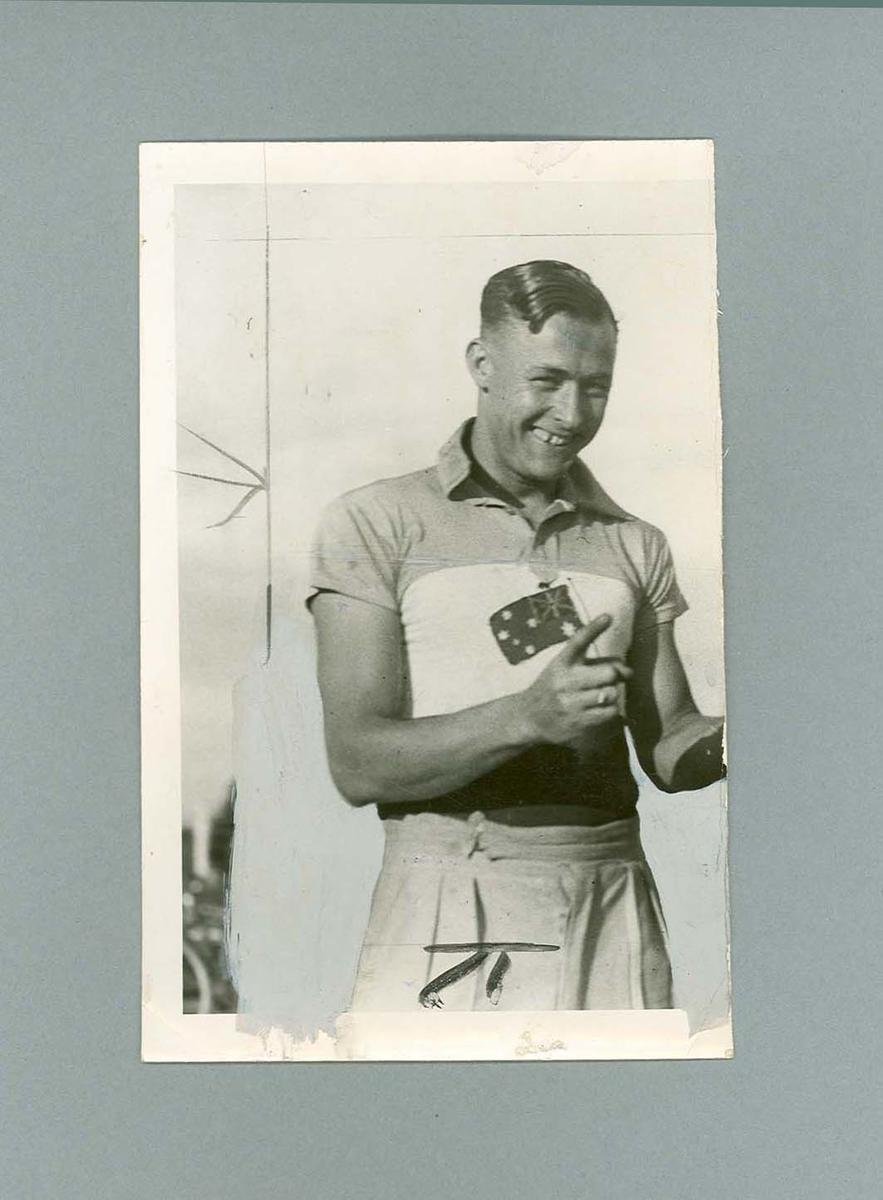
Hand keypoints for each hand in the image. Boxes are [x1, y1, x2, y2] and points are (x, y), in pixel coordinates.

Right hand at [517, 614, 632, 744]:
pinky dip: (610, 710)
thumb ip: (597, 664)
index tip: (608, 616)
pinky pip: (609, 713)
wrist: (529, 717)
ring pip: (611, 694)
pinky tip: (598, 709)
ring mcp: (570, 703)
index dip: (593, 629)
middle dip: (614, 676)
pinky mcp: (577, 722)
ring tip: (601, 696)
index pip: (578, 642)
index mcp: (561, 662)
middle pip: (608, 673)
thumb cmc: (556, 687)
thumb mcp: (566, 669)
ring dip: (612, 694)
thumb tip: (628, 670)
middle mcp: (564, 681)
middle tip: (607, 679)